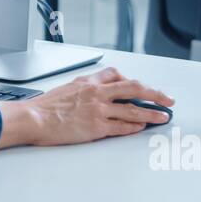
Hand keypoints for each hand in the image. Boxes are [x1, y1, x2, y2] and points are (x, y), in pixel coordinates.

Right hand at [0, 67, 174, 148]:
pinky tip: (142, 126)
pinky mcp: (97, 126)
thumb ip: (82, 90)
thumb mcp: (65, 89)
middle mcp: (96, 93)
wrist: (34, 118)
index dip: (131, 81)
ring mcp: (98, 109)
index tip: (140, 87)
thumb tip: (91, 95)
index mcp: (88, 82)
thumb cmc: (44, 107)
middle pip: (133, 88)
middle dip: (154, 93)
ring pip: (133, 108)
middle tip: (166, 98)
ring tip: (163, 116)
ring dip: (152, 112)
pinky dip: (135, 126)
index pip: (116, 75)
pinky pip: (122, 126)